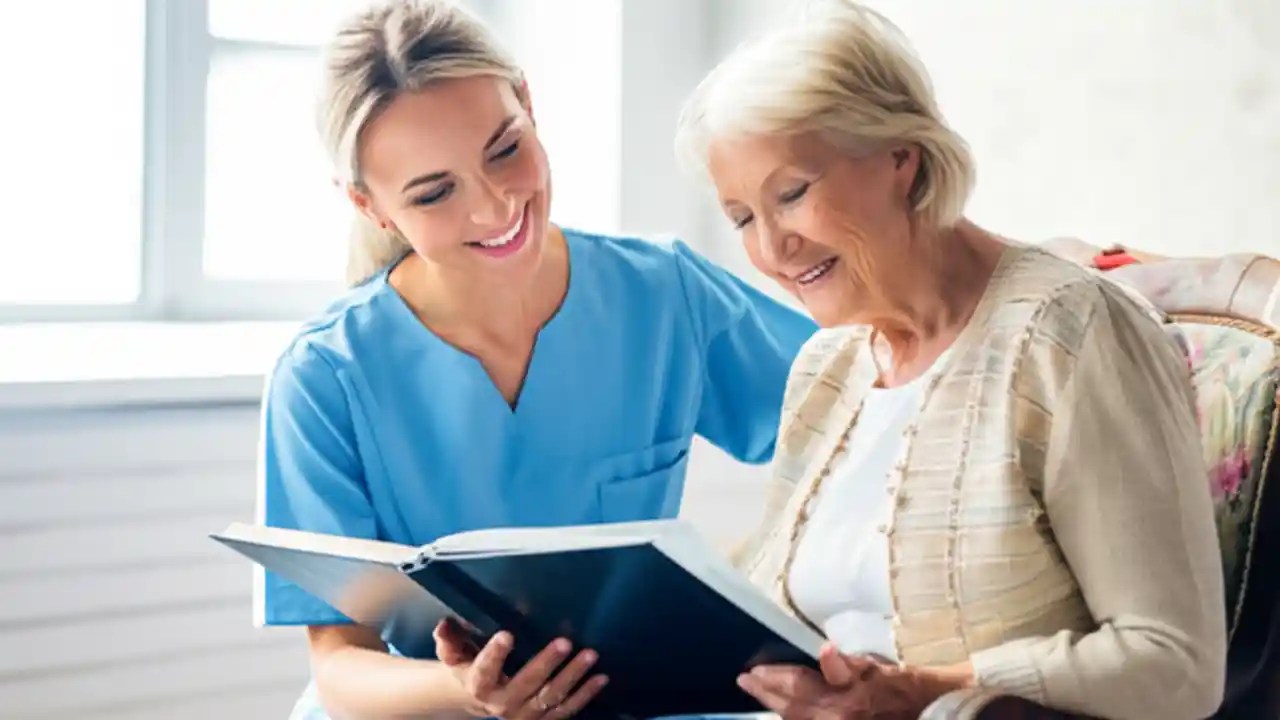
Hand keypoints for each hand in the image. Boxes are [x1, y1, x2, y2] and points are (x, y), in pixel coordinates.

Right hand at [433, 618, 608, 718]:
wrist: (481, 699)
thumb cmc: (471, 666)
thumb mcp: (455, 653)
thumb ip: (449, 639)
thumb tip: (445, 624)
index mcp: (478, 685)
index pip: (484, 671)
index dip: (495, 655)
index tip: (507, 634)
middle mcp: (502, 704)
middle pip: (525, 684)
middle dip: (546, 663)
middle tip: (564, 642)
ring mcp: (525, 715)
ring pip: (550, 698)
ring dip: (572, 677)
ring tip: (590, 655)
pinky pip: (566, 710)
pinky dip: (585, 695)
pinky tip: (601, 678)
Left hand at [737, 643, 968, 719]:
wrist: (935, 713)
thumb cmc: (909, 687)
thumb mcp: (879, 670)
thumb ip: (847, 665)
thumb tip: (827, 652)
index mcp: (845, 702)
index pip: (797, 687)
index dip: (773, 678)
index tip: (752, 672)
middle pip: (791, 707)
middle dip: (767, 693)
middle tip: (746, 681)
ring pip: (797, 719)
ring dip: (777, 705)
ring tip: (760, 690)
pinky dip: (795, 715)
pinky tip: (787, 709)